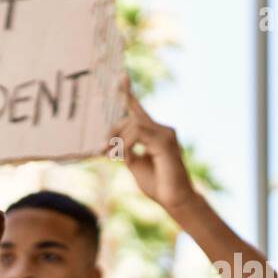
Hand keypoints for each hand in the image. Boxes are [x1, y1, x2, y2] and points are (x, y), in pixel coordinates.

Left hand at [105, 73, 198, 215]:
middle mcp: (163, 129)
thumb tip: (112, 142)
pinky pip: (138, 134)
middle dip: (113, 130)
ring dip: (117, 140)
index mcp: (155, 133)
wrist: (175, 200)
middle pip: (131, 117)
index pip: (138, 110)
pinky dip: (126, 145)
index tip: (120, 77)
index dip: (128, 94)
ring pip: (133, 124)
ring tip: (111, 155)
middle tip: (102, 148)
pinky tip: (123, 157)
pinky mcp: (165, 142)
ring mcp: (166, 134)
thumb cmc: (157, 184)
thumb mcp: (135, 164)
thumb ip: (126, 150)